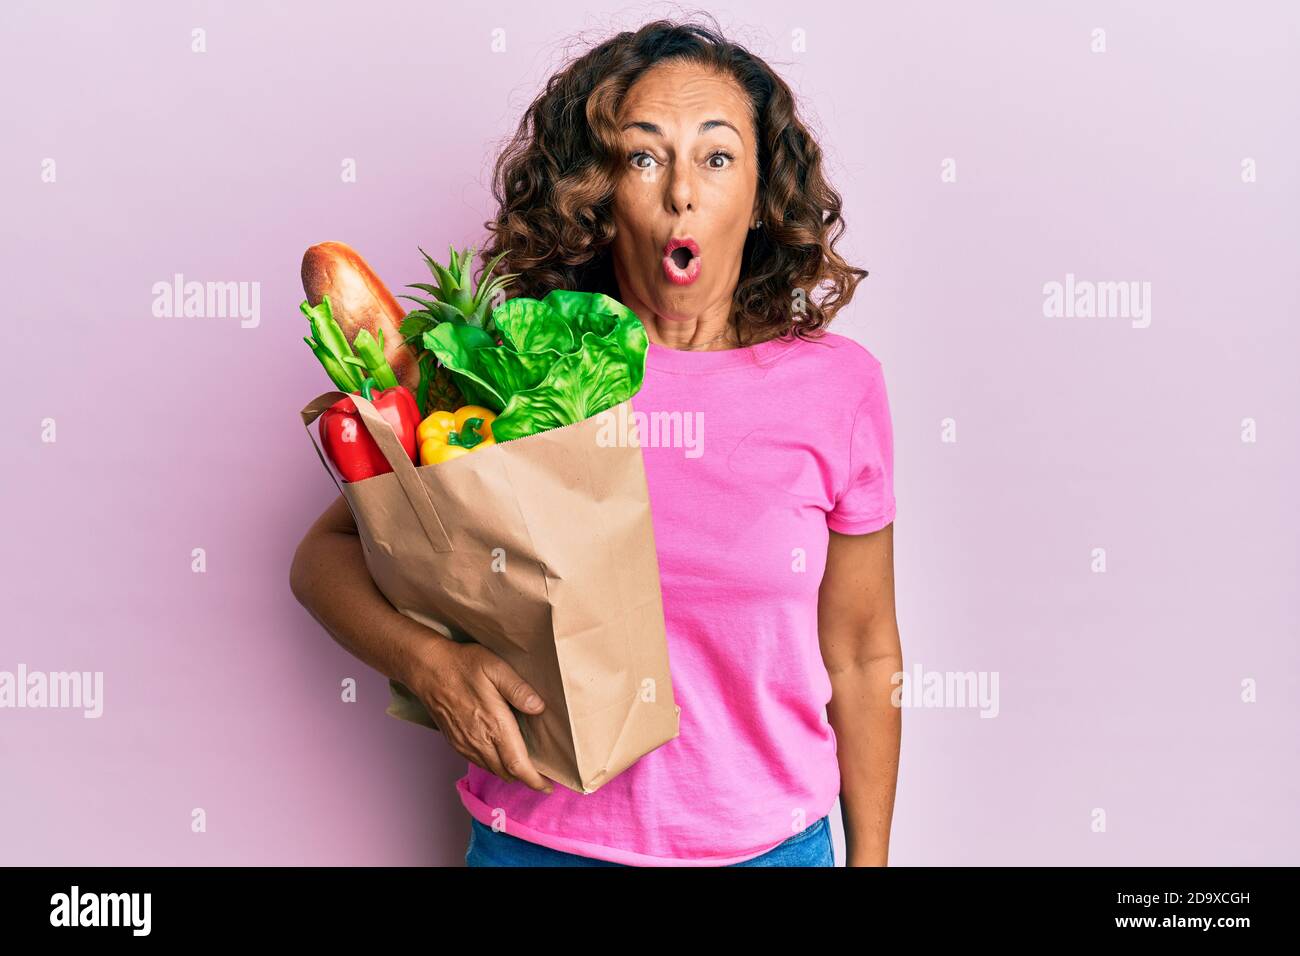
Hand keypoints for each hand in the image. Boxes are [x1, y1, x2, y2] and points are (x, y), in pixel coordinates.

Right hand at [406, 639, 553, 793]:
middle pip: (506, 772)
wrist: (428, 669)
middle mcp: (479, 740)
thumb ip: (518, 689)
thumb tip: (539, 708)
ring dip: (509, 772)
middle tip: (542, 775)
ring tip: (525, 766)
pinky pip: (478, 762)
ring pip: (492, 769)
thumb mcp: (496, 668)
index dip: (534, 780)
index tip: (548, 786)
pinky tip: (500, 754)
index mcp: (494, 725)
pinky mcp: (455, 742)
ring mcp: (465, 743)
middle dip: (525, 778)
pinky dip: (493, 765)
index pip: (517, 764)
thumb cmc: (462, 666)